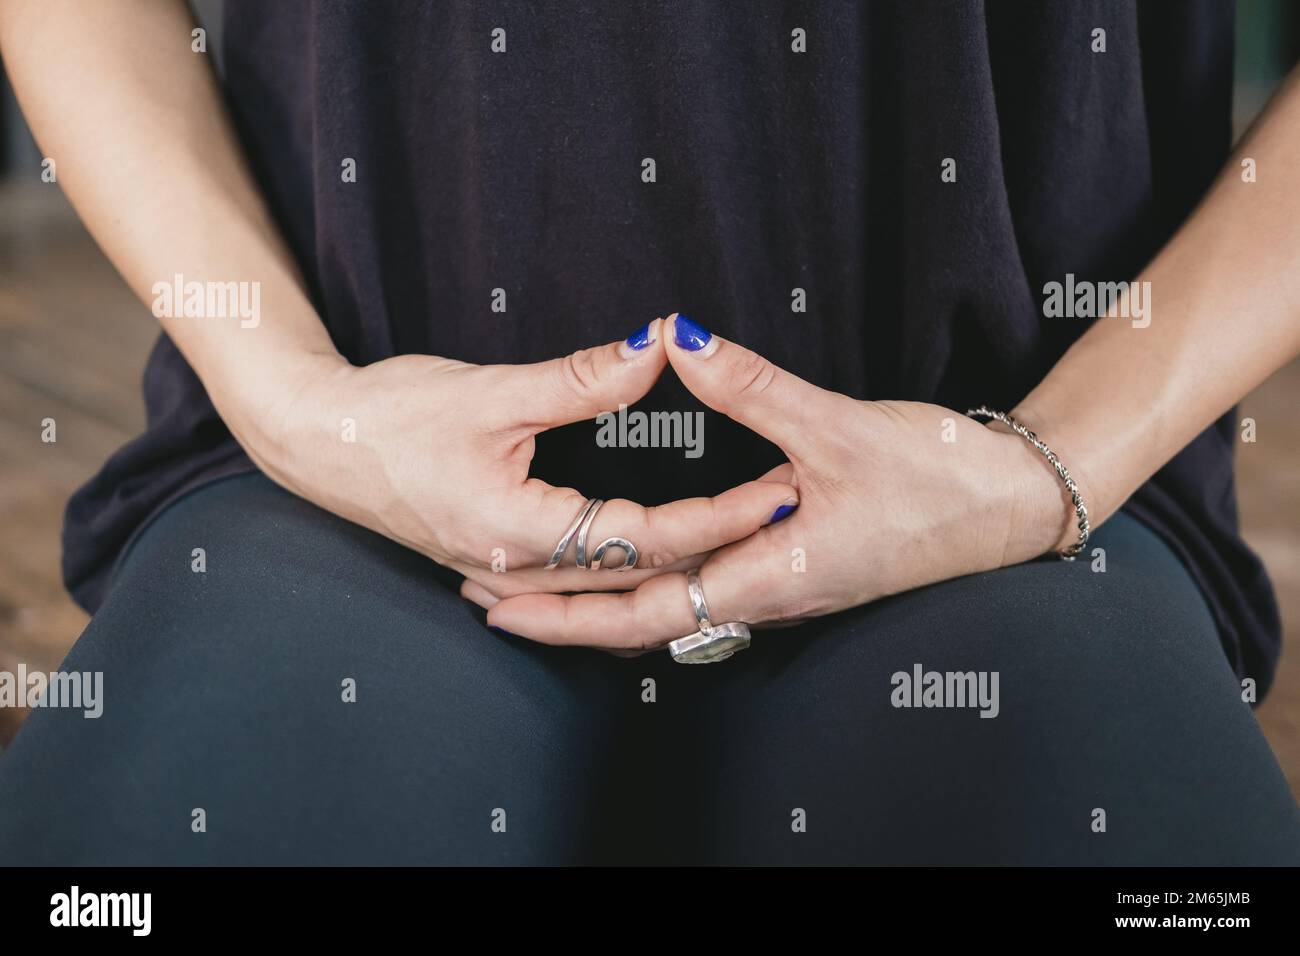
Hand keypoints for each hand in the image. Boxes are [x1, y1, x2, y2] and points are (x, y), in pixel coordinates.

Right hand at [254, 317, 798, 598]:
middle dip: (715, 548)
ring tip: (735, 540)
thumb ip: (580, 378)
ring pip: (611, 594)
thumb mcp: (491, 389)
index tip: (774, 494)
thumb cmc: (390, 414)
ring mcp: (502, 577)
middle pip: (638, 576)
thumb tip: (656, 348)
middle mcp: (516, 570)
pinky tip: (654, 567)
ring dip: (676, 570)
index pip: (645, 536)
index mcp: (520, 532)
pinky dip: (626, 580)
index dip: (718, 518)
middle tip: (777, 515)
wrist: (317, 441)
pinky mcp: (493, 566)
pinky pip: (577, 590)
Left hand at [478, 315, 1073, 649]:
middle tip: (492, 604)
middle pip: (645, 625)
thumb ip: (752, 385)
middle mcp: (768, 596)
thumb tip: (679, 335)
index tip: (503, 603)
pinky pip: (705, 595)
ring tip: (540, 591)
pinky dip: (652, 589)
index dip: (569, 611)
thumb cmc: (936, 478)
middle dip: (568, 621)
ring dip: (604, 606)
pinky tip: (631, 569)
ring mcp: (782, 589)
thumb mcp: (838, 426)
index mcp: (770, 574)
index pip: (645, 610)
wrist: (1008, 508)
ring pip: (674, 614)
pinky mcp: (797, 572)